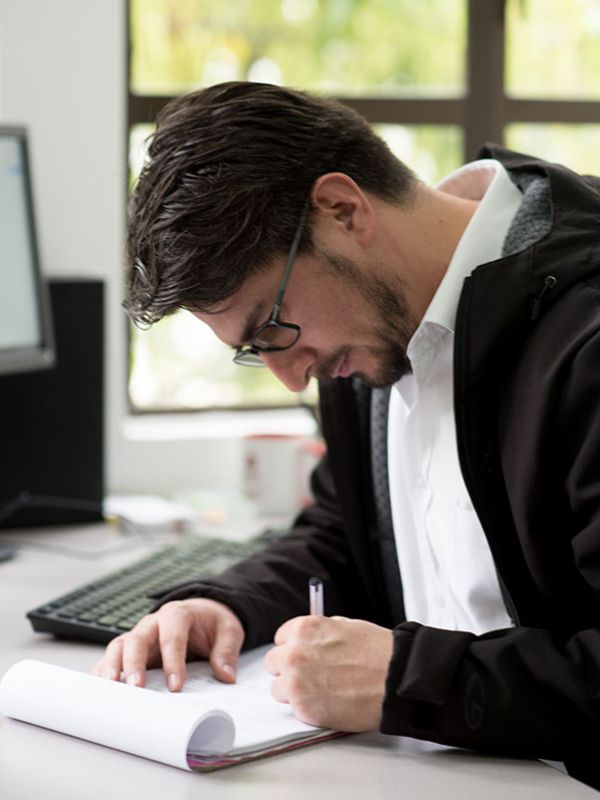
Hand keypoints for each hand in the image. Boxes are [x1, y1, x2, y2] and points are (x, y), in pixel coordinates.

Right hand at [92, 598, 244, 690]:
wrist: (203, 615)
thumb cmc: (212, 623)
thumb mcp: (228, 630)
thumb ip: (227, 650)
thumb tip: (226, 674)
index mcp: (177, 614)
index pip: (172, 636)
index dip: (173, 661)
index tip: (176, 686)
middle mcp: (153, 624)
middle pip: (137, 639)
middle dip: (134, 664)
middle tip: (136, 687)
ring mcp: (139, 636)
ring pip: (118, 647)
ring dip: (112, 667)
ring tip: (110, 690)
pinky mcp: (131, 651)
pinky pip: (111, 658)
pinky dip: (104, 672)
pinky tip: (102, 691)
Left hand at [264, 615, 392, 731]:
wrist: (396, 679)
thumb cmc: (378, 652)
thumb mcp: (345, 626)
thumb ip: (319, 633)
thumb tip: (308, 640)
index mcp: (304, 629)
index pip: (281, 638)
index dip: (293, 647)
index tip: (302, 656)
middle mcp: (294, 653)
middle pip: (274, 663)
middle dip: (289, 669)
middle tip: (310, 676)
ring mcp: (296, 682)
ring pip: (278, 688)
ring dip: (293, 690)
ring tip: (320, 691)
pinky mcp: (304, 709)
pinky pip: (293, 709)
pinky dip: (307, 708)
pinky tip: (327, 702)